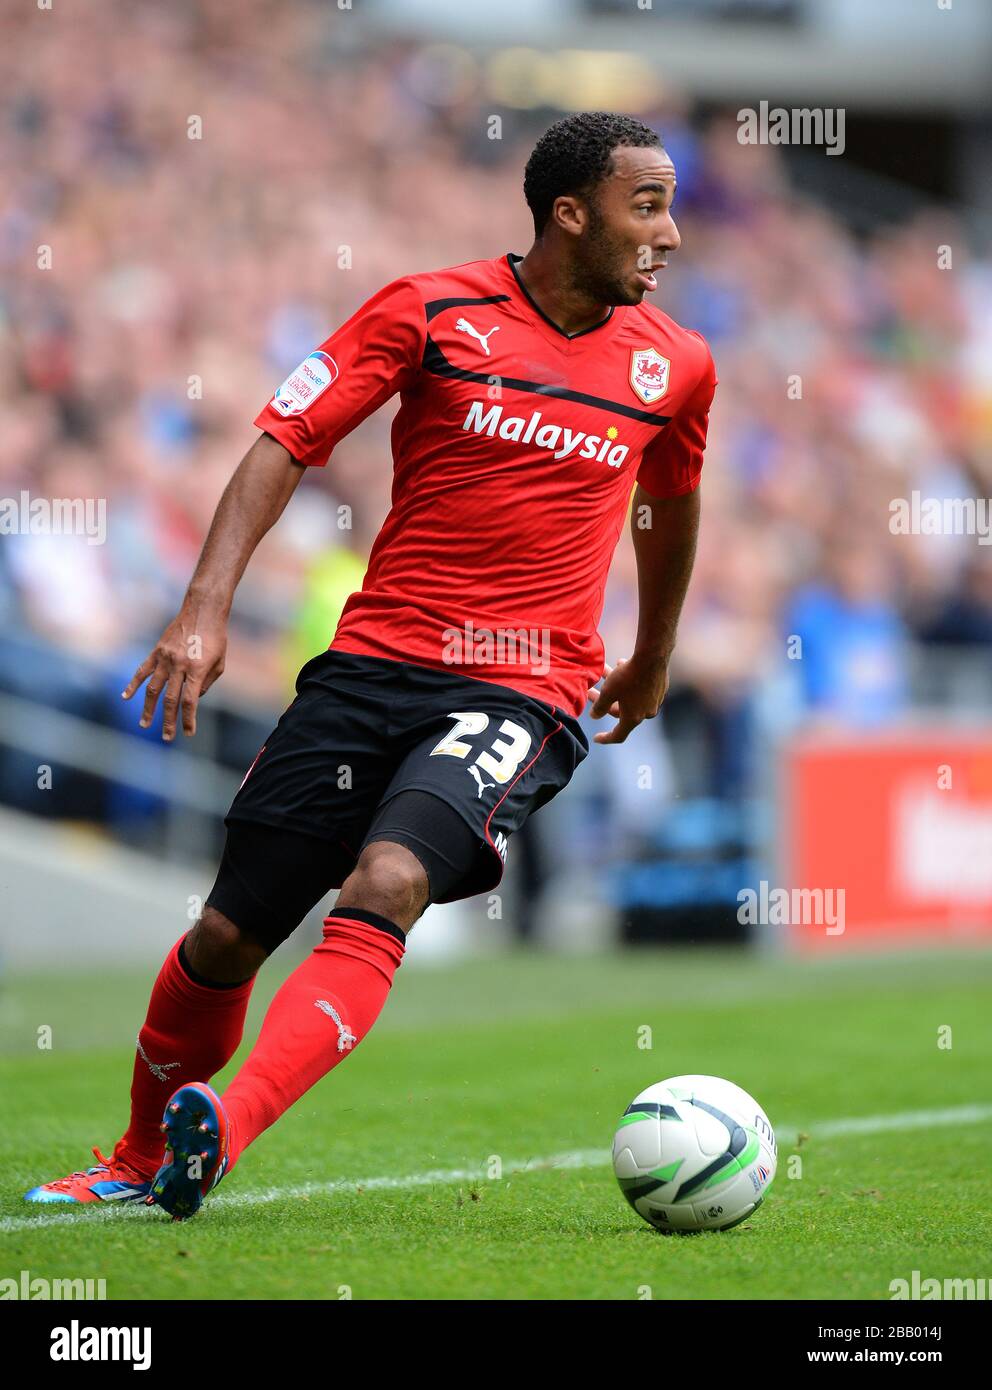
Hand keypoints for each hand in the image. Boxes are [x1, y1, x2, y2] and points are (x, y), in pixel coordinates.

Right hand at [122, 605, 227, 739]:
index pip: (190, 701)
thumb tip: (192, 698)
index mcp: (197, 670)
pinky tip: (125, 697)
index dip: (188, 720)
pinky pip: (142, 670)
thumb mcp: (219, 663)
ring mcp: (165, 658)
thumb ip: (206, 684)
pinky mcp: (157, 651)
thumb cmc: (216, 638)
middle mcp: (179, 666)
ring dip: (148, 709)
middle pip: (170, 700)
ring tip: (145, 725)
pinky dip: (133, 684)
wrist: (203, 611)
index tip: (188, 733)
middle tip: (167, 737)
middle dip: (168, 721)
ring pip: (153, 689)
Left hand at [587, 653, 669, 744]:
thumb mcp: (609, 691)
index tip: (596, 738)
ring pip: (629, 696)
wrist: (653, 657)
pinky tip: (621, 664)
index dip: (606, 738)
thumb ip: (600, 706)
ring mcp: (655, 701)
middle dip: (604, 701)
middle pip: (620, 711)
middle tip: (590, 689)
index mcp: (634, 718)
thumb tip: (594, 716)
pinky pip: (640, 688)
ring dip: (615, 686)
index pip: (618, 735)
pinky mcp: (660, 689)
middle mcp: (646, 712)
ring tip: (604, 670)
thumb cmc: (628, 676)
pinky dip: (628, 681)